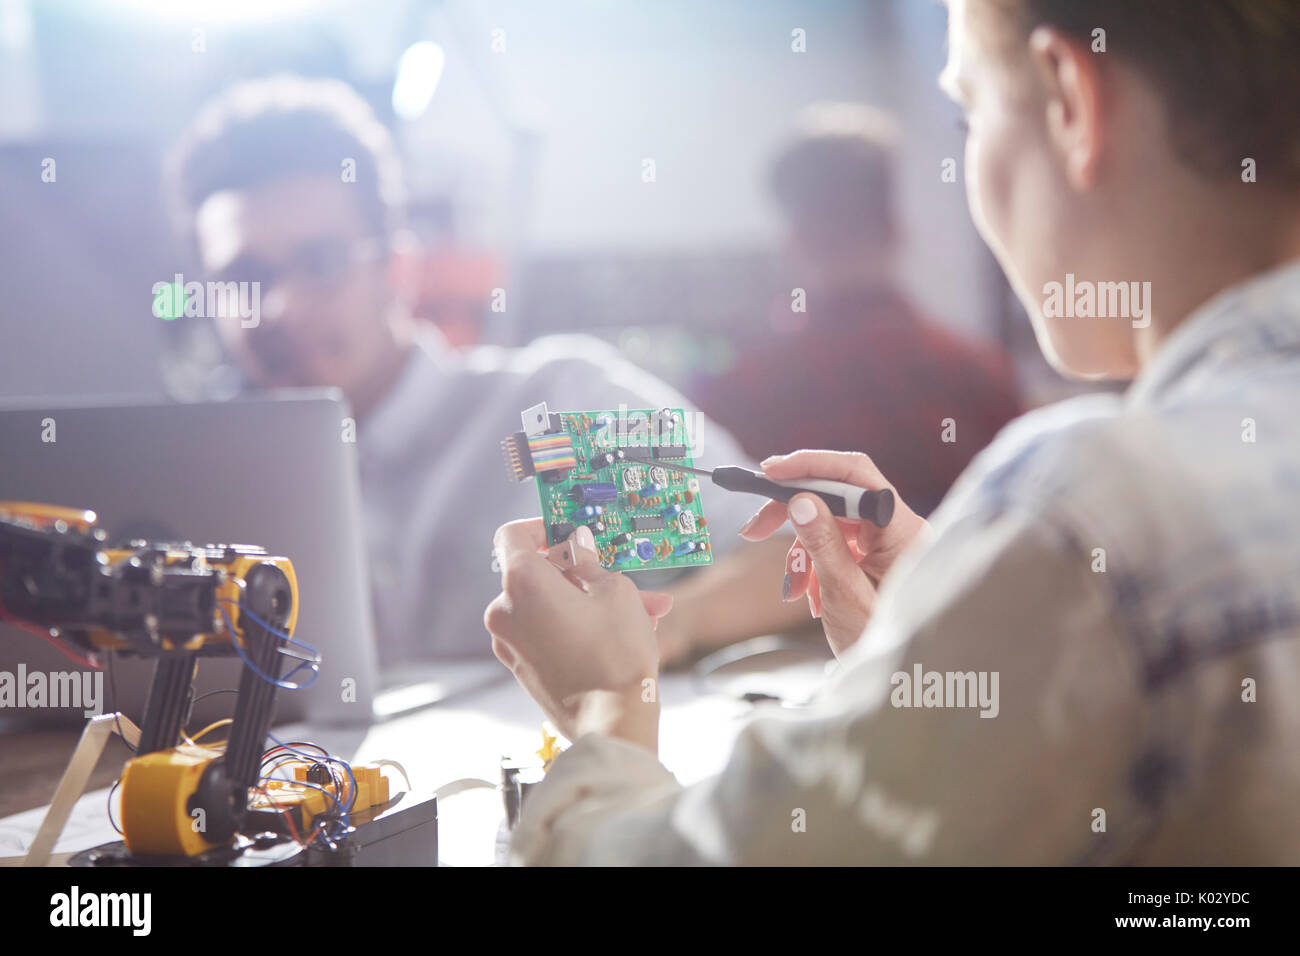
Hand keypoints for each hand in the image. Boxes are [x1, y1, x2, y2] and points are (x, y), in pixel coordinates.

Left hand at [484, 519, 671, 752]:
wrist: (613, 723)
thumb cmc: (616, 655)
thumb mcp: (615, 591)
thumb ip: (590, 561)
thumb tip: (578, 546)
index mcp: (521, 584)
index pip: (513, 534)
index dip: (542, 526)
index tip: (569, 531)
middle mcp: (505, 612)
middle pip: (538, 573)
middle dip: (582, 571)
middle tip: (620, 572)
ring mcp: (510, 643)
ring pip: (550, 605)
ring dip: (590, 600)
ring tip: (643, 607)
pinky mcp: (522, 668)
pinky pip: (549, 632)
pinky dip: (578, 625)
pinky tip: (623, 629)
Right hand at [740, 450, 927, 657]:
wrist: (900, 683)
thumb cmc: (879, 642)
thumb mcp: (844, 592)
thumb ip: (823, 543)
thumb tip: (801, 501)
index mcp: (902, 530)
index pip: (856, 475)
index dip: (811, 466)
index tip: (771, 472)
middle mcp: (898, 529)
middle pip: (837, 496)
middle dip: (794, 512)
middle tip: (754, 528)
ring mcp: (887, 544)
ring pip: (830, 522)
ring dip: (802, 550)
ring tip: (795, 587)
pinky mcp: (875, 559)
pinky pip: (835, 545)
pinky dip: (813, 564)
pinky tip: (809, 594)